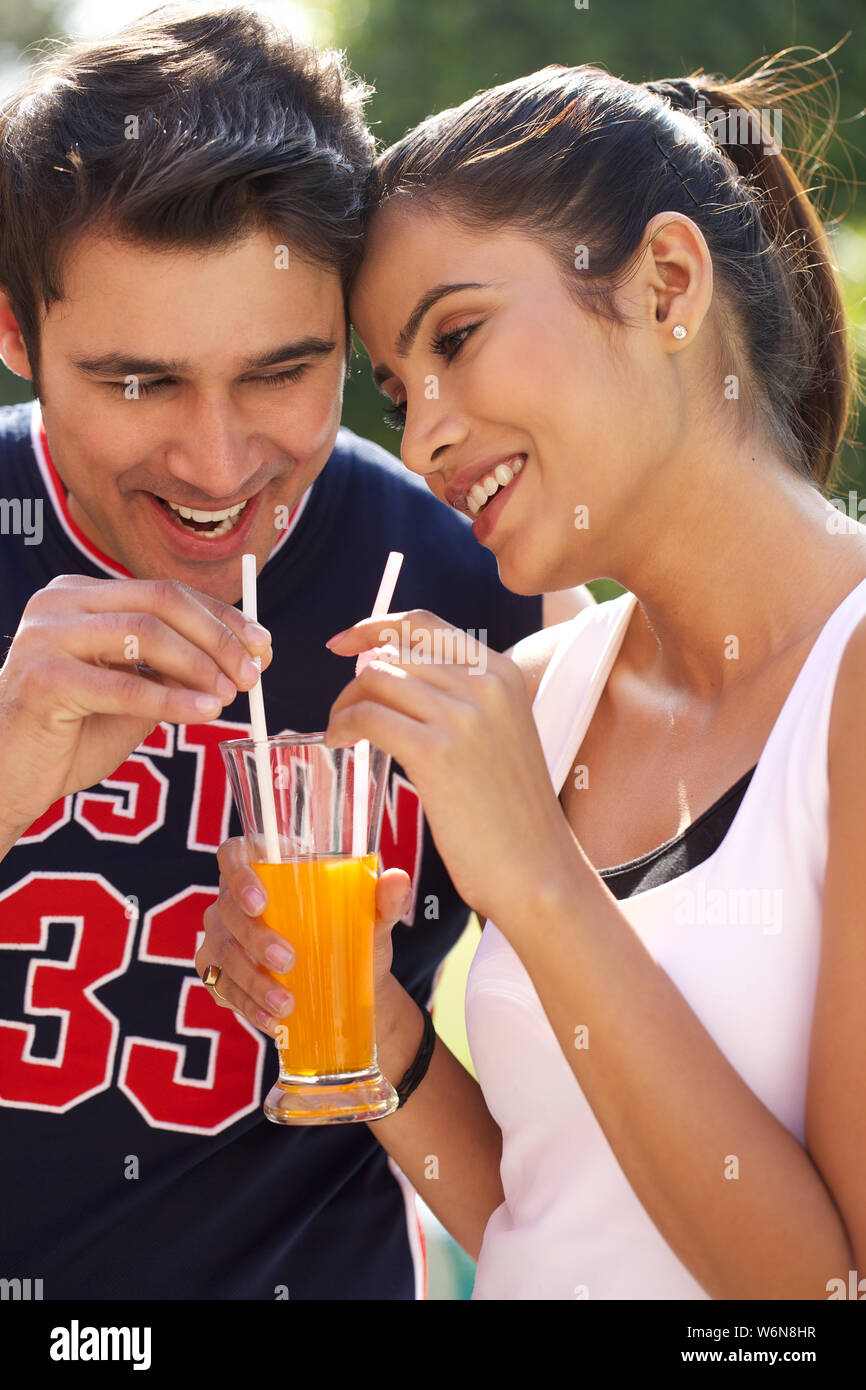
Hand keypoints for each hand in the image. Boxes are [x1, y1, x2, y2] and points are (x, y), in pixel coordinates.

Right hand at [0, 574, 271, 840]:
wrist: (9, 778)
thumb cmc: (71, 734)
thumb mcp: (134, 692)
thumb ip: (176, 668)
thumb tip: (245, 656)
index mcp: (82, 595)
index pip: (166, 592)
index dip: (222, 617)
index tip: (263, 646)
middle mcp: (60, 601)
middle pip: (160, 601)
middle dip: (218, 637)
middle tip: (253, 674)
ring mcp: (46, 635)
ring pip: (145, 633)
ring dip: (200, 665)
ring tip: (230, 696)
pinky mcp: (42, 678)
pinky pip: (124, 686)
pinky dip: (172, 698)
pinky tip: (204, 712)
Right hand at [195, 836, 412, 1036]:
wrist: (346, 984)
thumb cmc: (350, 932)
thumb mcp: (370, 918)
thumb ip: (383, 899)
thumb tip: (398, 879)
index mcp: (265, 866)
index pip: (233, 855)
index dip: (238, 875)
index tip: (261, 902)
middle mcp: (233, 898)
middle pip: (226, 910)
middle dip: (254, 938)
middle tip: (287, 960)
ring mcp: (222, 936)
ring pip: (221, 953)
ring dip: (251, 981)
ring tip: (285, 1004)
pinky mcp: (220, 973)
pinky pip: (223, 988)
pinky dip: (248, 1006)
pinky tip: (272, 1020)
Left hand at [324, 610, 574, 927]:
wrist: (538, 871)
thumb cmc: (513, 817)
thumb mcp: (502, 735)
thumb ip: (463, 700)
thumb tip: (395, 676)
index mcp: (503, 673)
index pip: (424, 624)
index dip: (374, 626)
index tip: (343, 643)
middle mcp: (486, 683)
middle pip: (392, 652)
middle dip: (355, 679)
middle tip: (343, 715)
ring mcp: (463, 715)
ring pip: (375, 678)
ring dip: (345, 704)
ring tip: (342, 734)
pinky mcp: (437, 752)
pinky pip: (368, 716)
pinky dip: (344, 725)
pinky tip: (342, 746)